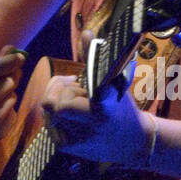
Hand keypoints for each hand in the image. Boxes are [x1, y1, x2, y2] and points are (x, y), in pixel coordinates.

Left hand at [42, 50, 151, 168]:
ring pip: (49, 110)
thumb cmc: (121, 107)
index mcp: (103, 108)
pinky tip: (74, 114)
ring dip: (60, 100)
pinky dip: (57, 113)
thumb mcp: (114, 82)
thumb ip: (95, 58)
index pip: (75, 96)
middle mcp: (89, 126)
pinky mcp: (66, 147)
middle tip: (78, 87)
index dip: (69, 86)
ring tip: (79, 102)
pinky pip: (49, 121)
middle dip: (63, 89)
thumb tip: (85, 32)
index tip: (74, 77)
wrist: (131, 142)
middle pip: (55, 100)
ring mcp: (76, 139)